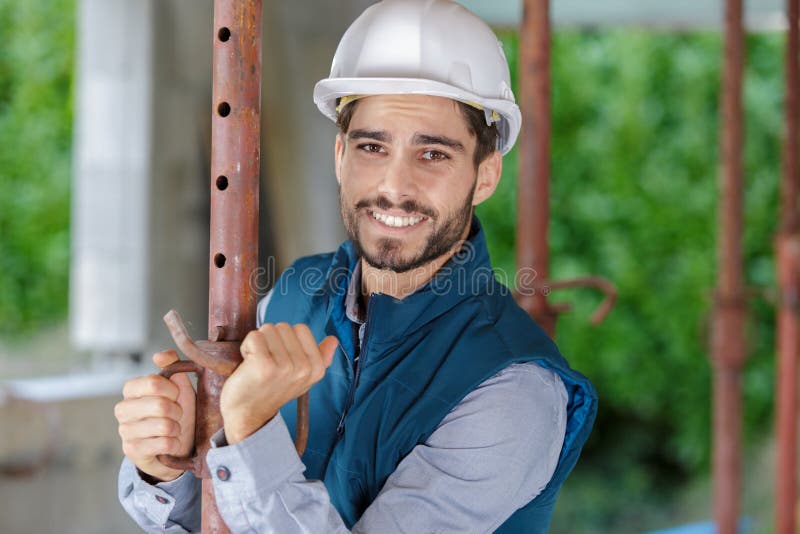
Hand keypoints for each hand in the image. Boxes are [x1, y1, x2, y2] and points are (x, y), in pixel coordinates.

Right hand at [114, 350, 195, 481]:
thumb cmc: (177, 413)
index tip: (175, 396)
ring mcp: (125, 431)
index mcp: (131, 389)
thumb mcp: (178, 387)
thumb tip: (160, 355)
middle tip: (176, 415)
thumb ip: (172, 366)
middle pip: (160, 405)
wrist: (177, 446)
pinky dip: (175, 444)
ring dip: (177, 429)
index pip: (154, 382)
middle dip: (177, 411)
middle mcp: (122, 409)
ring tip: (173, 429)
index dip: (173, 390)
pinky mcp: (131, 451)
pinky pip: (165, 444)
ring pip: (164, 426)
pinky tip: (170, 444)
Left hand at [220, 323, 337, 444]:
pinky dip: (247, 346)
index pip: (302, 329)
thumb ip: (320, 357)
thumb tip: (333, 340)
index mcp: (316, 368)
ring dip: (259, 343)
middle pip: (284, 327)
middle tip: (268, 362)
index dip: (287, 339)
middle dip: (272, 340)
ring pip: (268, 329)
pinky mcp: (263, 365)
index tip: (282, 357)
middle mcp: (304, 368)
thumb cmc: (273, 390)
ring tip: (258, 362)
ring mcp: (284, 366)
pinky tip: (248, 364)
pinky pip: (254, 336)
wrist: (248, 413)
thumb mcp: (303, 377)